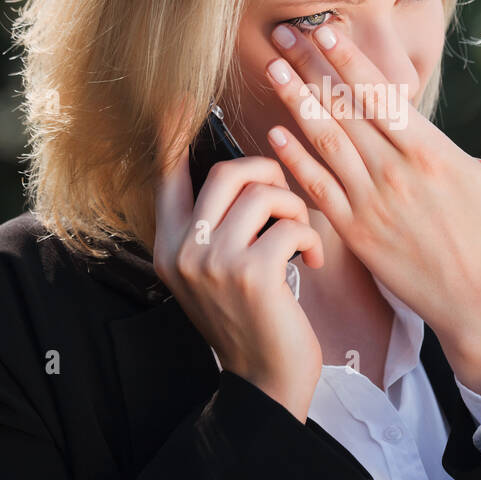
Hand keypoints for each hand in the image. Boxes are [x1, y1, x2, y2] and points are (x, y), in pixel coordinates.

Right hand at [152, 109, 325, 422]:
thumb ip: (216, 226)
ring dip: (296, 210)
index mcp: (170, 244)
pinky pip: (293, 224)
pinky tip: (313, 262)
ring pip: (265, 194)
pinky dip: (312, 238)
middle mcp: (183, 249)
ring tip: (302, 237)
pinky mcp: (252, 274)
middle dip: (270, 174)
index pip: (167, 174)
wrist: (266, 382)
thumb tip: (240, 172)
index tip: (182, 97)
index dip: (176, 133)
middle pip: (228, 172)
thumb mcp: (218, 272)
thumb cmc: (253, 318)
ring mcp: (214, 261)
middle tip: (288, 200)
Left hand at [262, 24, 480, 392]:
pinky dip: (294, 160)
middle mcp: (396, 174)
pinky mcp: (357, 233)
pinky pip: (318, 190)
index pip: (383, 96)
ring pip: (326, 143)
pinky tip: (274, 133)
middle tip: (284, 35)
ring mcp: (372, 204)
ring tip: (272, 70)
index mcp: (433, 153)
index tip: (326, 30)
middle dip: (312, 69)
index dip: (351, 61)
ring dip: (296, 103)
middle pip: (346, 110)